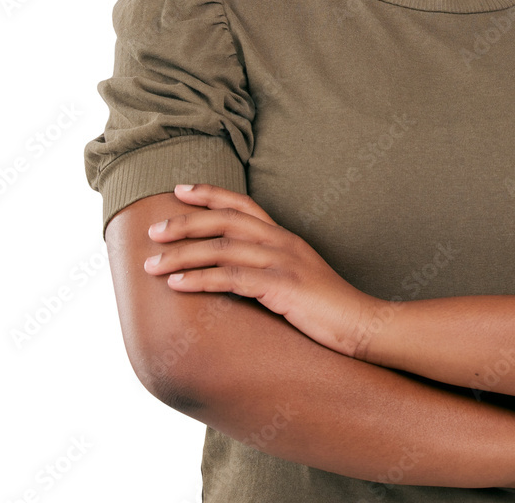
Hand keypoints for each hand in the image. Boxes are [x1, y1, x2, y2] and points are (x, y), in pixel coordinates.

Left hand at [142, 183, 382, 356]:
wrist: (362, 324)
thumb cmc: (328, 308)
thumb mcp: (299, 277)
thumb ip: (271, 267)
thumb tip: (237, 272)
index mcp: (285, 236)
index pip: (243, 204)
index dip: (211, 194)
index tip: (179, 190)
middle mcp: (282, 242)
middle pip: (226, 220)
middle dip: (185, 222)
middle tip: (153, 231)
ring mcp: (282, 262)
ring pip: (222, 248)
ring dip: (182, 255)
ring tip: (152, 265)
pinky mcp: (282, 287)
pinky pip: (232, 278)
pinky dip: (200, 279)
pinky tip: (177, 285)